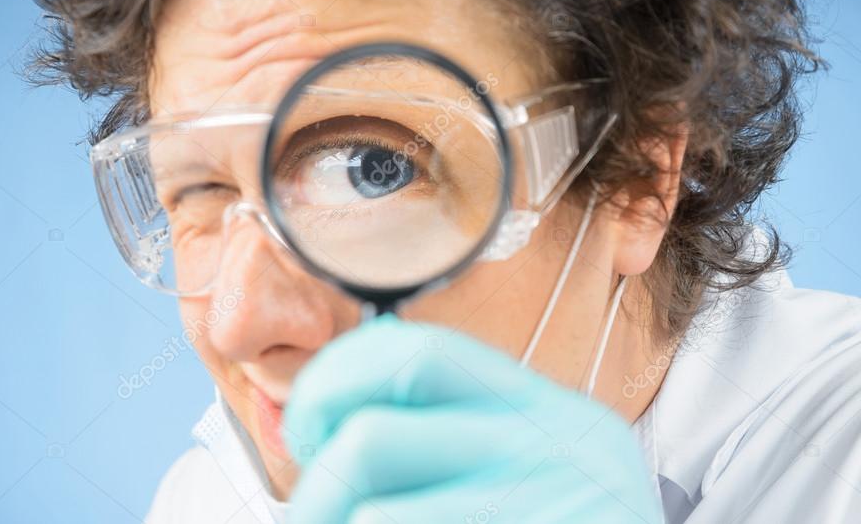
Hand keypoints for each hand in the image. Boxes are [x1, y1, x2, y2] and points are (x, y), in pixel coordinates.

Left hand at [283, 314, 661, 523]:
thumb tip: (332, 418)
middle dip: (315, 484)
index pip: (415, 352)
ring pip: (372, 510)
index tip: (306, 425)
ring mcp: (548, 506)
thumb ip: (454, 434)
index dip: (336, 379)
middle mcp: (553, 451)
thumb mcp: (532, 475)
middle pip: (374, 434)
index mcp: (547, 413)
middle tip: (312, 515)